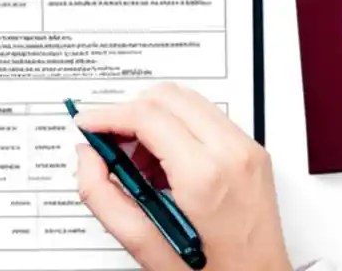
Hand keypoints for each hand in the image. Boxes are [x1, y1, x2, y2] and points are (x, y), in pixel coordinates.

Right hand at [75, 83, 289, 270]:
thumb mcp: (145, 245)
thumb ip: (102, 196)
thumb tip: (88, 157)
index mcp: (205, 175)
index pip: (146, 115)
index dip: (107, 115)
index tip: (87, 124)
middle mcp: (232, 153)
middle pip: (166, 96)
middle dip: (129, 112)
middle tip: (110, 142)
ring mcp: (248, 149)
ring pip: (186, 99)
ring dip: (153, 117)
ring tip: (140, 159)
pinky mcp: (253, 152)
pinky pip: (206, 116)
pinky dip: (177, 126)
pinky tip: (165, 161)